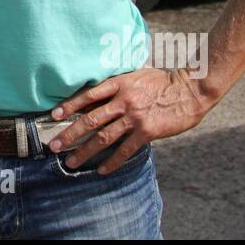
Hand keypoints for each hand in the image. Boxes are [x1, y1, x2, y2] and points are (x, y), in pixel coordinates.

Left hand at [48, 67, 210, 174]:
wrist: (190, 90)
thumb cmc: (163, 80)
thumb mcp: (137, 75)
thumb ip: (118, 85)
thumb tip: (97, 95)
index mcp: (119, 84)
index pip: (88, 95)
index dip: (70, 105)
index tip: (54, 115)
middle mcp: (123, 100)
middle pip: (90, 119)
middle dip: (70, 133)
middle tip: (54, 145)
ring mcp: (134, 117)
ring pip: (103, 137)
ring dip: (84, 151)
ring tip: (70, 162)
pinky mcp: (147, 132)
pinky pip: (125, 149)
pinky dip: (111, 161)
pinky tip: (101, 170)